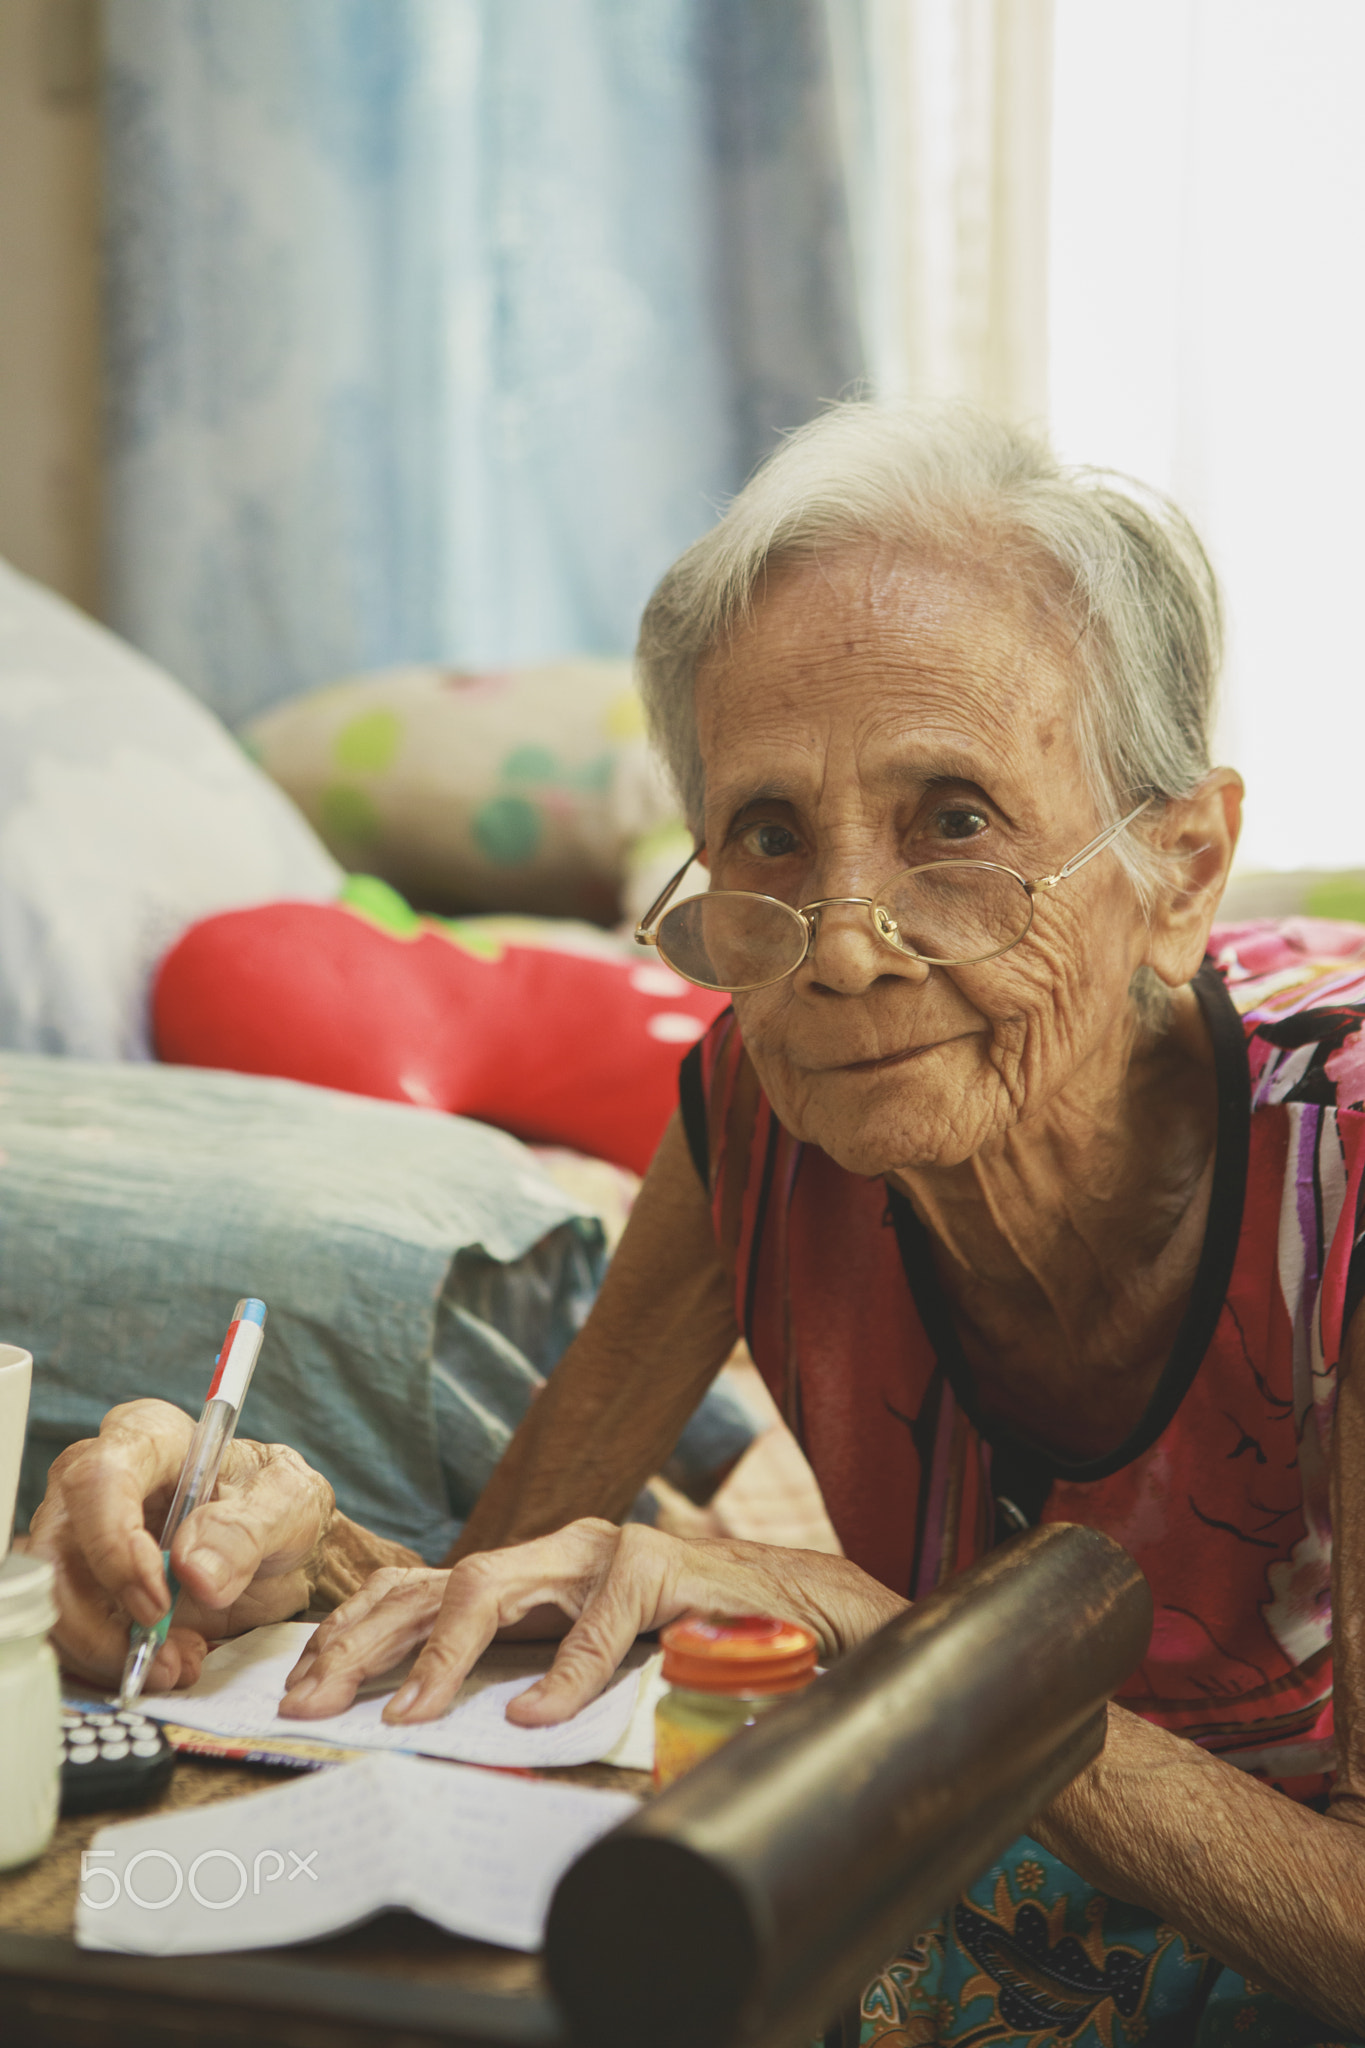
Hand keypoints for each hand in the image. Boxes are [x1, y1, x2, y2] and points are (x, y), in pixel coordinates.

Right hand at [26, 1398, 336, 1691]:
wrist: (288, 1551)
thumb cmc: (280, 1504)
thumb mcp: (288, 1504)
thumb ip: (244, 1530)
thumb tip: (192, 1569)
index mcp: (149, 1440)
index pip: (98, 1478)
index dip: (113, 1542)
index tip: (156, 1598)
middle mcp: (102, 1488)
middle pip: (55, 1551)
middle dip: (96, 1620)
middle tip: (159, 1652)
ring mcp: (88, 1542)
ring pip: (55, 1603)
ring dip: (106, 1651)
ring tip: (176, 1663)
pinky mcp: (91, 1593)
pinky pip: (74, 1636)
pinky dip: (114, 1662)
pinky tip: (172, 1663)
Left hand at [278, 1518, 903, 1725]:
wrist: (797, 1611)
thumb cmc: (687, 1644)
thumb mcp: (588, 1657)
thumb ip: (524, 1669)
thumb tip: (432, 1724)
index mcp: (530, 1574)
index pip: (416, 1589)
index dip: (351, 1633)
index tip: (300, 1689)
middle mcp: (554, 1552)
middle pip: (429, 1584)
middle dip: (359, 1642)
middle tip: (311, 1704)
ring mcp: (602, 1552)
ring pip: (491, 1583)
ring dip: (438, 1656)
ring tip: (405, 1718)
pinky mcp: (658, 1568)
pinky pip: (597, 1624)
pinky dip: (563, 1675)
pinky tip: (533, 1715)